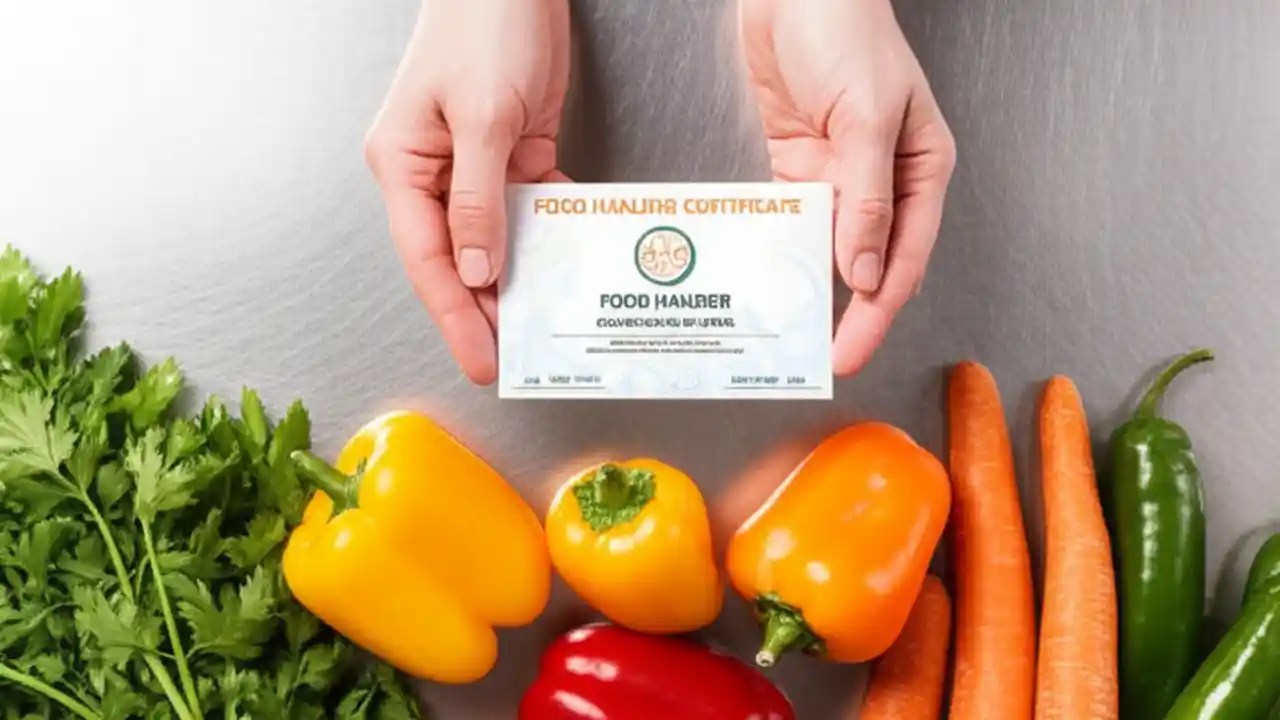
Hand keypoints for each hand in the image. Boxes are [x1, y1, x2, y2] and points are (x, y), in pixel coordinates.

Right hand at [365, 0, 569, 383]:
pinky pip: (528, 210)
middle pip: (458, 260)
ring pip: (494, 242)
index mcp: (404, 165)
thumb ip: (479, 198)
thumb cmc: (483, 24)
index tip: (480, 359)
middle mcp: (433, 173)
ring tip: (543, 328)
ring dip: (519, 282)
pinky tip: (566, 268)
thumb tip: (477, 269)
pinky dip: (547, 238)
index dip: (454, 316)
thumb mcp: (480, 116)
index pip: (429, 259)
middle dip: (485, 313)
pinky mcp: (513, 154)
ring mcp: (473, 166)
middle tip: (515, 361)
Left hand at [740, 0, 955, 374]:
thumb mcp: (866, 115)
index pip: (903, 258)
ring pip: (826, 249)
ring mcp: (837, 178)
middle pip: (867, 264)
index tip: (852, 350)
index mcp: (920, 170)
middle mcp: (882, 182)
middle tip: (822, 358)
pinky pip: (790, 221)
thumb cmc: (846, 30)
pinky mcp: (797, 168)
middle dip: (847, 314)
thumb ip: (865, 198)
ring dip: (809, 287)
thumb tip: (862, 272)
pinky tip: (766, 279)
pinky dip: (780, 249)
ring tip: (787, 332)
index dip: (878, 311)